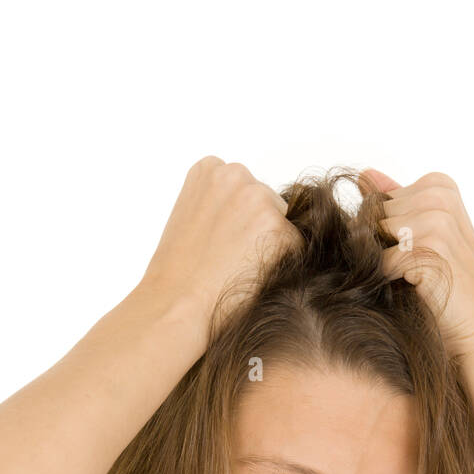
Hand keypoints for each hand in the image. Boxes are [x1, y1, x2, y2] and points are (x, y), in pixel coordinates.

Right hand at [140, 156, 302, 341]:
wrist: (177, 305)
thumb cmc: (178, 274)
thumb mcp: (189, 220)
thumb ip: (219, 205)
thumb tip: (250, 215)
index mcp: (209, 168)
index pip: (244, 189)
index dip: (237, 222)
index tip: (221, 243)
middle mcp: (235, 173)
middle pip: (268, 201)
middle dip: (257, 230)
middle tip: (231, 261)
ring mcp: (259, 198)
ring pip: (283, 224)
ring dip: (272, 246)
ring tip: (239, 270)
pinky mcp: (279, 228)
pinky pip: (296, 248)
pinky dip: (282, 265)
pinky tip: (252, 277)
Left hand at [359, 168, 473, 359]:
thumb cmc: (451, 284)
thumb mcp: (424, 235)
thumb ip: (394, 203)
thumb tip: (363, 175)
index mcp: (437, 185)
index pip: (373, 203)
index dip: (381, 239)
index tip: (411, 258)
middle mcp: (437, 195)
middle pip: (368, 219)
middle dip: (377, 251)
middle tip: (409, 275)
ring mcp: (435, 219)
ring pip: (370, 240)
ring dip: (381, 268)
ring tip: (411, 282)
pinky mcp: (429, 247)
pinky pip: (380, 264)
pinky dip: (387, 284)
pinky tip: (413, 292)